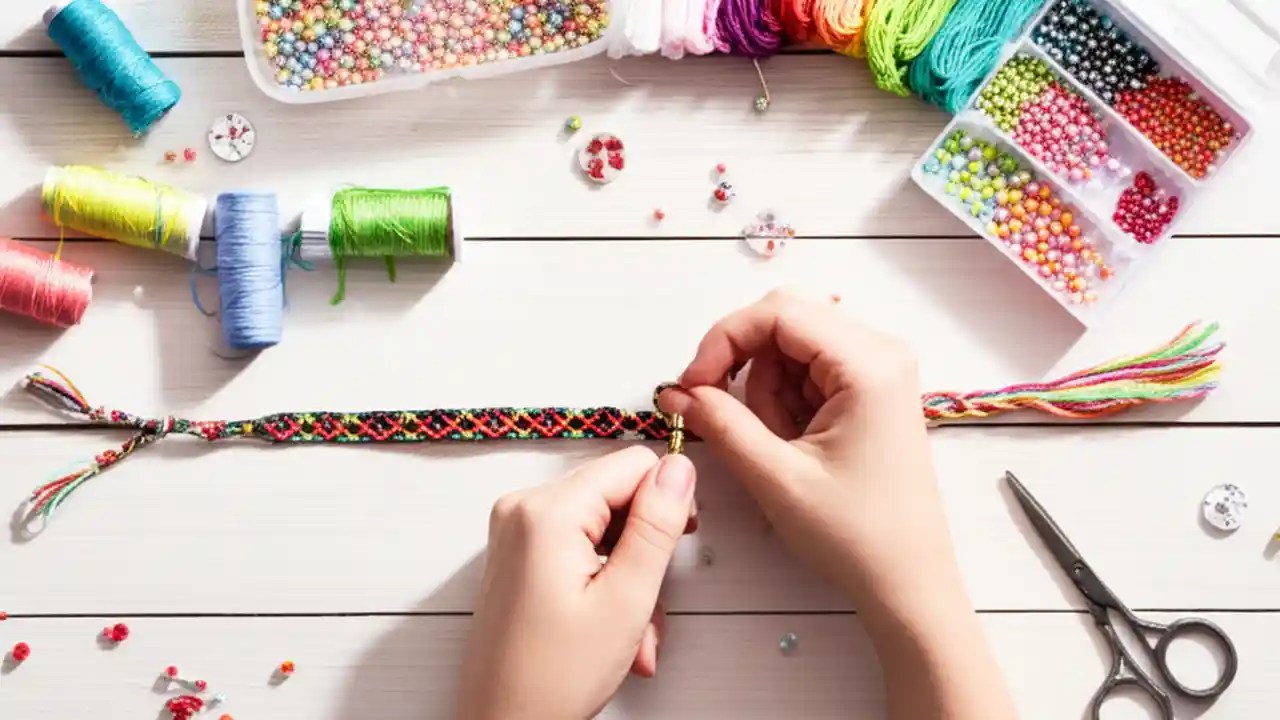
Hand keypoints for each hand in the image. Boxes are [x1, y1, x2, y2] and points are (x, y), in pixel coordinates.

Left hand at [456, 447, 696, 719]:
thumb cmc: (551, 679)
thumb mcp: (626, 599)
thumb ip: (656, 525)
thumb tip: (679, 469)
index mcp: (546, 512)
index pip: (632, 465)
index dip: (667, 500)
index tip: (678, 543)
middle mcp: (523, 509)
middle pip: (615, 494)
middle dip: (644, 548)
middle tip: (652, 601)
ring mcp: (516, 532)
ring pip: (602, 526)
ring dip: (628, 574)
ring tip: (632, 632)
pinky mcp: (517, 554)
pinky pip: (578, 545)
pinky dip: (603, 580)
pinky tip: (610, 627)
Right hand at [659, 289, 959, 611]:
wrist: (907, 581)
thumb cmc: (855, 536)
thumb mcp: (776, 478)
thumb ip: (721, 424)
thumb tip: (675, 392)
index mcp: (869, 364)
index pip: (778, 312)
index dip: (723, 340)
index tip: (692, 384)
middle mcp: (881, 352)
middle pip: (785, 320)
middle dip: (742, 362)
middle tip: (717, 411)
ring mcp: (878, 370)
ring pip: (791, 347)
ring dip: (765, 389)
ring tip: (776, 446)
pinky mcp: (870, 391)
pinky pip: (808, 371)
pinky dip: (784, 400)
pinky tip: (792, 443)